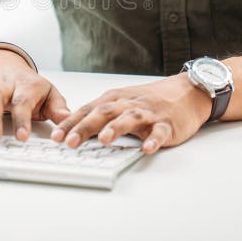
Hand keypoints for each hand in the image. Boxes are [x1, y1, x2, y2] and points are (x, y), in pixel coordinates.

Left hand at [50, 74, 211, 153]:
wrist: (186, 92)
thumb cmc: (148, 100)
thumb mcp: (120, 103)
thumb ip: (99, 116)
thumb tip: (73, 131)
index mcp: (114, 100)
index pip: (87, 111)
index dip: (71, 123)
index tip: (56, 136)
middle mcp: (128, 104)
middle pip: (103, 113)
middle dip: (85, 127)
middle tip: (70, 141)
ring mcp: (148, 113)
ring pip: (130, 118)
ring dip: (116, 129)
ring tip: (103, 140)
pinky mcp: (167, 124)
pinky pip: (159, 132)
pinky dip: (153, 140)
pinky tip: (146, 148)